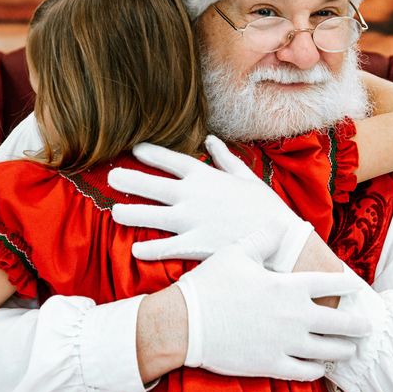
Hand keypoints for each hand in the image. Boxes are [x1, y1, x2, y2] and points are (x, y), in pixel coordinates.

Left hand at [108, 136, 314, 272]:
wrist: (281, 239)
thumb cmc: (266, 208)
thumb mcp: (246, 177)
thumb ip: (225, 159)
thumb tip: (212, 140)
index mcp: (206, 176)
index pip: (172, 160)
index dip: (151, 153)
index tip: (134, 149)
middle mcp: (194, 196)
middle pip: (153, 185)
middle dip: (129, 180)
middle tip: (111, 177)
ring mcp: (193, 221)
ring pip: (152, 216)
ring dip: (131, 213)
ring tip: (114, 213)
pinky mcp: (196, 246)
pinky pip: (165, 247)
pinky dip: (149, 250)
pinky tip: (134, 251)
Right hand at [176, 231, 370, 380]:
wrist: (186, 323)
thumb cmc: (211, 284)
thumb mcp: (238, 252)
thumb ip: (265, 239)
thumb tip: (282, 226)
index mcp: (290, 287)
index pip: (331, 284)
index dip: (348, 285)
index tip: (357, 287)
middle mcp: (295, 316)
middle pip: (340, 323)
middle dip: (358, 325)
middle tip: (367, 326)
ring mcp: (286, 344)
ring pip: (328, 351)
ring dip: (343, 350)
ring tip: (351, 350)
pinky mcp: (272, 365)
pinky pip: (305, 373)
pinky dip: (317, 370)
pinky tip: (321, 368)